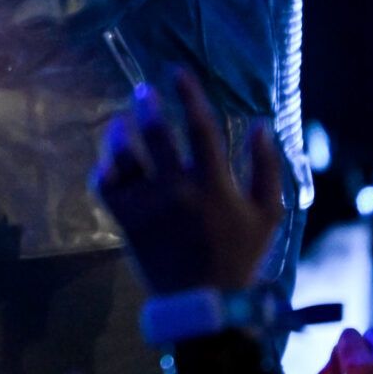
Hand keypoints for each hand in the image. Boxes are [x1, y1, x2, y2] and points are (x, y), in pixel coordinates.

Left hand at [93, 68, 285, 294]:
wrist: (205, 302)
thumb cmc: (240, 255)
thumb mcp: (269, 214)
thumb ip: (267, 167)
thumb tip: (261, 123)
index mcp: (213, 185)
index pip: (200, 127)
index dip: (188, 95)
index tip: (177, 72)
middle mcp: (176, 190)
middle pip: (155, 135)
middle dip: (147, 104)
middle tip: (143, 90)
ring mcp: (146, 206)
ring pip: (123, 157)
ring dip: (119, 133)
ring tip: (121, 121)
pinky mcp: (124, 221)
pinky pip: (104, 186)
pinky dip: (103, 167)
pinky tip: (110, 159)